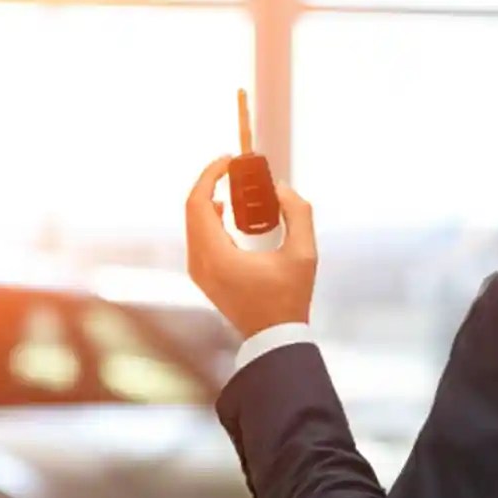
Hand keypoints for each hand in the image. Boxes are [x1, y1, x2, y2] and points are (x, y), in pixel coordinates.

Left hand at [185, 156, 317, 338]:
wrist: (274, 337)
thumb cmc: (290, 298)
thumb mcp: (304, 253)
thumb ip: (297, 212)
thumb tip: (279, 188)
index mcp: (217, 256)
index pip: (199, 203)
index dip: (210, 175)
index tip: (230, 160)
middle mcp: (199, 263)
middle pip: (193, 209)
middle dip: (210, 182)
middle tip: (234, 168)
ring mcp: (198, 271)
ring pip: (193, 222)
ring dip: (210, 198)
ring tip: (235, 186)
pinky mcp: (203, 276)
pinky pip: (198, 236)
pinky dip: (210, 217)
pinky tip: (228, 211)